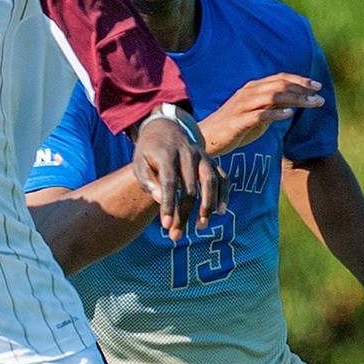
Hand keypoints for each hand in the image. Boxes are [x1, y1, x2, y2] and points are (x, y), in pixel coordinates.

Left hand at [132, 115, 226, 240]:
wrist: (166, 127)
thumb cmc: (150, 151)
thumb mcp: (139, 162)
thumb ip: (147, 181)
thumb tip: (161, 199)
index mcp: (167, 154)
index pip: (169, 182)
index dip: (168, 204)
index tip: (165, 225)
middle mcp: (188, 153)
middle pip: (190, 187)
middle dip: (184, 214)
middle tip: (176, 235)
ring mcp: (203, 156)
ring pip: (210, 181)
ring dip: (207, 206)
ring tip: (201, 226)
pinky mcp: (212, 161)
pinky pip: (223, 177)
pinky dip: (224, 194)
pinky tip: (221, 212)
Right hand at [200, 74, 324, 155]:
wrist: (206, 139)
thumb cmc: (233, 128)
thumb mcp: (256, 114)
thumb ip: (271, 107)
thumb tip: (291, 105)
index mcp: (253, 88)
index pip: (280, 78)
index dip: (300, 80)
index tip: (318, 87)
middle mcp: (248, 93)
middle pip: (280, 85)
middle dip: (302, 90)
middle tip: (319, 97)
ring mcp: (242, 106)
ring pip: (273, 97)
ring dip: (295, 100)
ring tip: (311, 104)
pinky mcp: (238, 121)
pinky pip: (259, 114)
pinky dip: (275, 113)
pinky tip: (289, 115)